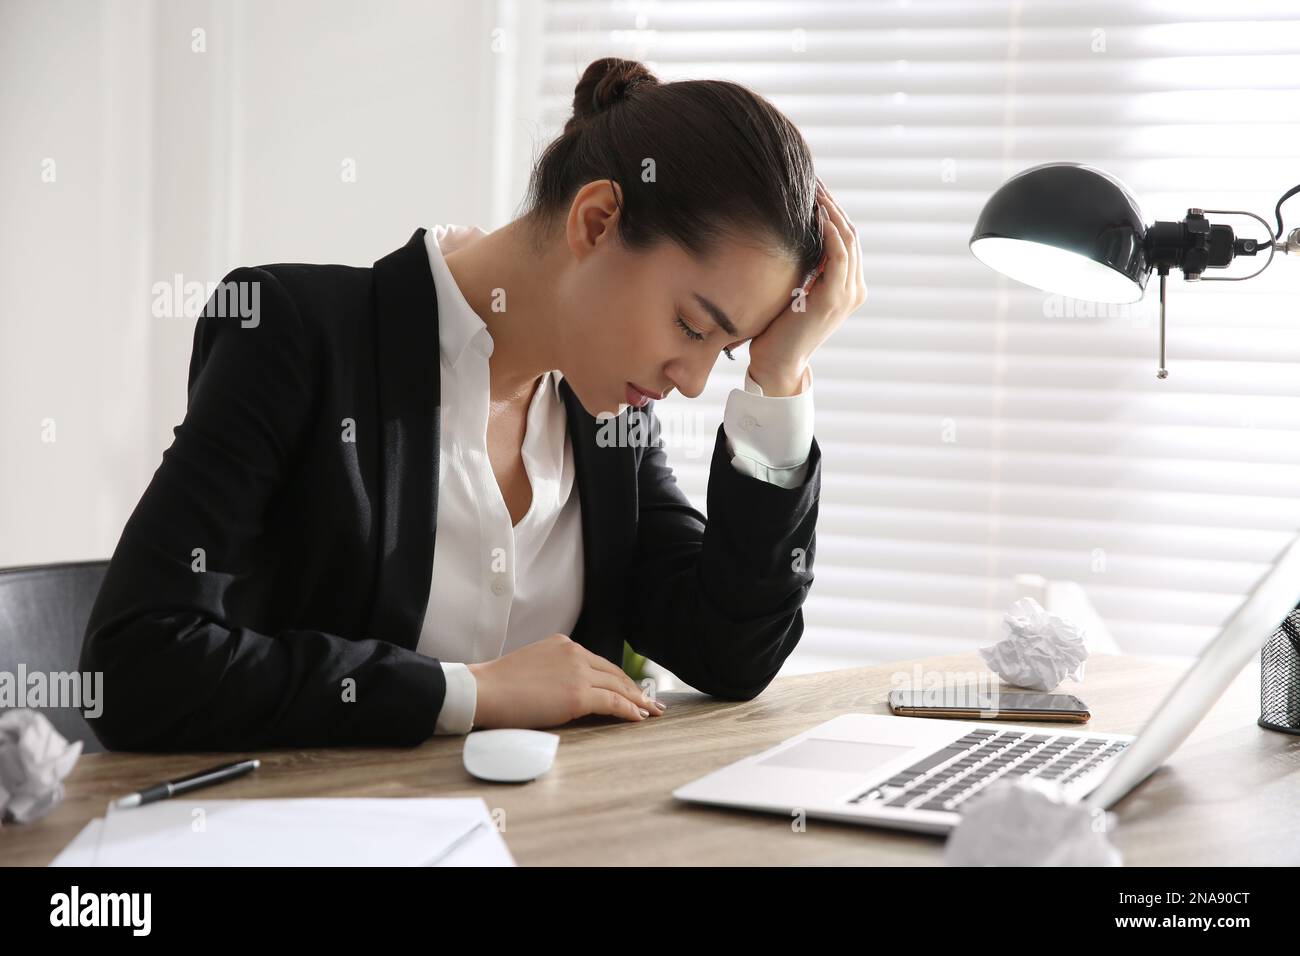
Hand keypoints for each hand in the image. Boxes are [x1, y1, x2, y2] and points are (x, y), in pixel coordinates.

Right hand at [466, 633, 665, 728]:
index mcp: (564, 644)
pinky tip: (639, 717)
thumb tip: (565, 689)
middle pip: (614, 673)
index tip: (630, 687)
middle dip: (634, 688)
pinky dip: (630, 710)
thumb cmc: (499, 685)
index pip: (599, 663)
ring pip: (618, 687)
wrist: (485, 690)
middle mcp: (575, 653)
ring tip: (651, 711)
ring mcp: (578, 672)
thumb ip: (554, 671)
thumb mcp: (532, 665)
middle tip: (650, 701)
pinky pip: (613, 703)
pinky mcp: (578, 694)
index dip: (618, 677)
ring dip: (637, 700)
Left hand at [746, 177, 867, 394]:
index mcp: (848, 286)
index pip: (847, 238)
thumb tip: (789, 236)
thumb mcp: (794, 291)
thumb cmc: (778, 330)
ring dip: (832, 212)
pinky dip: (830, 233)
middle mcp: (854, 289)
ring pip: (848, 240)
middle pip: (851, 233)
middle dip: (832, 205)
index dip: (833, 211)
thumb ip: (803, 268)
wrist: (778, 363)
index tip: (814, 188)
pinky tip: (817, 216)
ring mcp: (847, 294)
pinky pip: (839, 256)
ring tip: (815, 191)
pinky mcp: (834, 299)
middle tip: (814, 180)